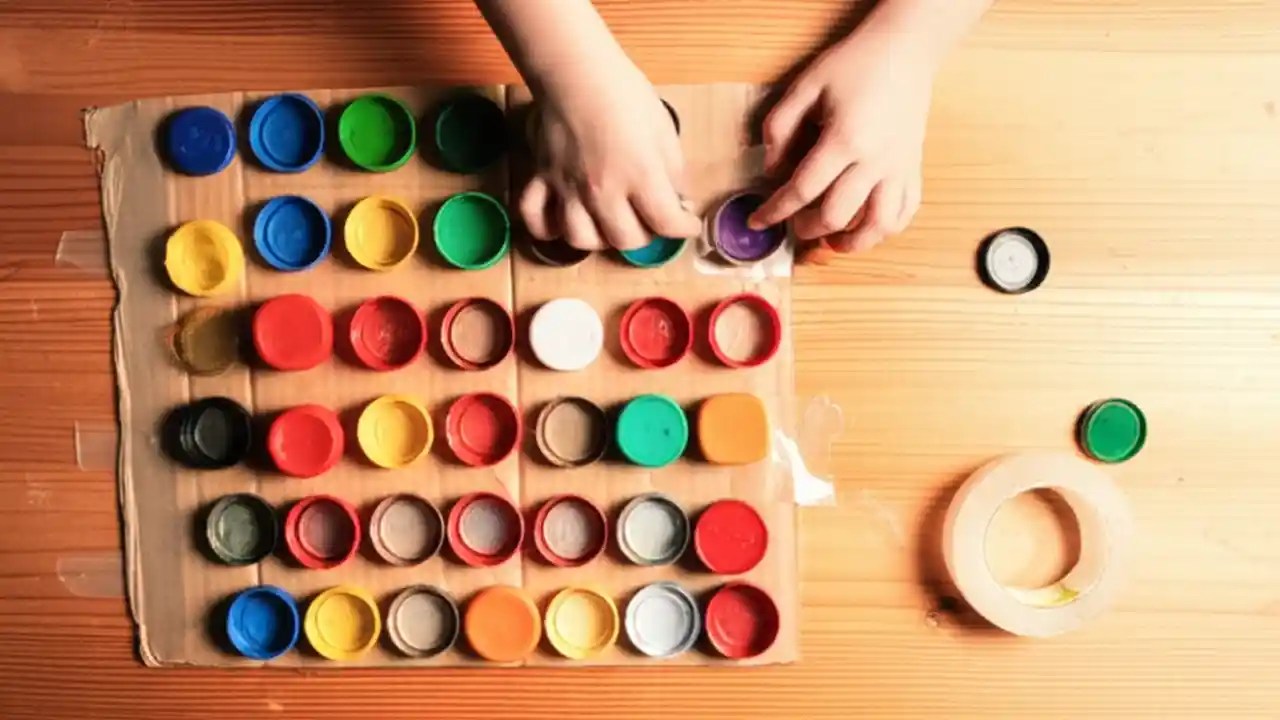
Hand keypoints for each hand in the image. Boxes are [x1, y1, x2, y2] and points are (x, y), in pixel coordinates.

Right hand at [520, 62, 699, 250]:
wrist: (577, 72)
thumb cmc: (625, 95)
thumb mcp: (664, 130)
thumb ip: (673, 171)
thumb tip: (678, 199)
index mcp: (640, 175)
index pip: (667, 223)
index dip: (684, 228)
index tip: (688, 223)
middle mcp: (603, 191)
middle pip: (625, 240)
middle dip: (645, 235)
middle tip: (649, 219)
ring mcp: (567, 188)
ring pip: (582, 240)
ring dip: (601, 239)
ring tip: (610, 224)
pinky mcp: (541, 179)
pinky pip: (536, 218)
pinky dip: (548, 229)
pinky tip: (563, 224)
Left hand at [749, 27, 934, 252]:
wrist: (905, 50)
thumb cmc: (853, 64)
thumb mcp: (805, 86)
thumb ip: (780, 127)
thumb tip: (771, 170)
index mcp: (845, 139)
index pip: (802, 189)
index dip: (775, 210)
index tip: (758, 220)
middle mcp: (875, 160)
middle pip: (836, 215)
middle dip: (807, 228)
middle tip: (793, 224)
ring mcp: (899, 168)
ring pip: (879, 226)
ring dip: (851, 243)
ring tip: (831, 241)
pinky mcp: (914, 168)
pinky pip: (905, 212)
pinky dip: (884, 229)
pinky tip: (864, 226)